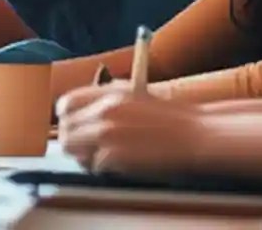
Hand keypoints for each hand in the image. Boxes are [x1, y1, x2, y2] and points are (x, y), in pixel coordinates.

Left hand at [57, 83, 207, 177]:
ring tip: (101, 157)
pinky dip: (103, 168)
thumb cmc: (171, 117)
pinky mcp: (114, 156)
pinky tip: (118, 164)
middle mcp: (103, 111)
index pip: (65, 103)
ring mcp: (107, 134)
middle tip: (85, 147)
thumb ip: (105, 99)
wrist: (197, 134)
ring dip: (83, 156)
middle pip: (65, 130)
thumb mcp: (135, 94)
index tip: (69, 124)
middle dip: (72, 140)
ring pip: (73, 150)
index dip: (64, 116)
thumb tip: (78, 110)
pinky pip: (93, 166)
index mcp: (108, 93)